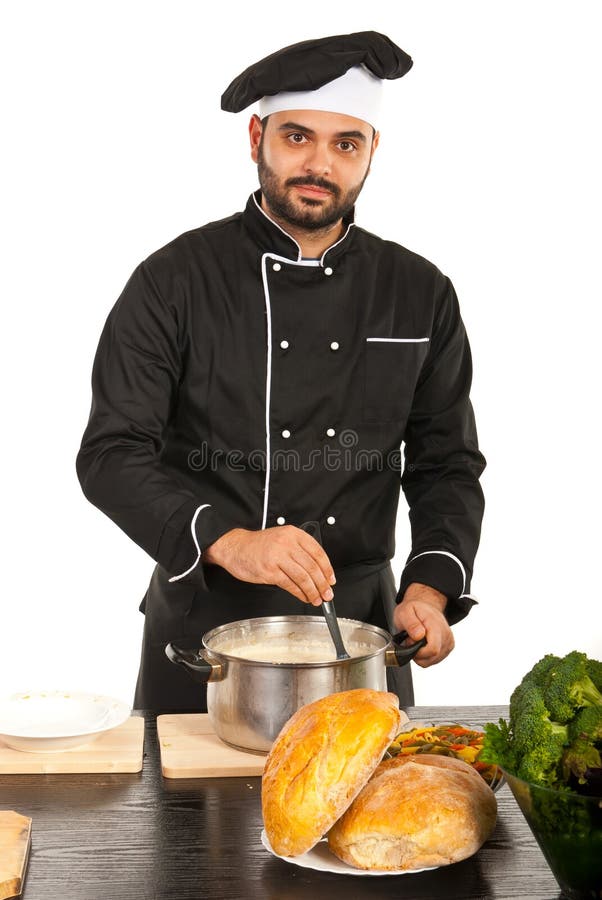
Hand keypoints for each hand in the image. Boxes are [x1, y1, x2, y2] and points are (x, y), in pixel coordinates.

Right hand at [203, 526, 335, 605]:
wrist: (235, 547)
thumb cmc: (259, 545)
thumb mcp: (282, 539)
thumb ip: (299, 550)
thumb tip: (318, 572)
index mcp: (293, 534)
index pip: (318, 552)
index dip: (327, 569)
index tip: (331, 580)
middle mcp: (287, 543)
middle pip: (312, 567)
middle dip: (323, 584)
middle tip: (327, 593)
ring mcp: (278, 557)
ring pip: (303, 577)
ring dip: (313, 591)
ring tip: (317, 599)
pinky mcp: (269, 571)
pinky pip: (290, 585)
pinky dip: (300, 594)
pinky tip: (303, 597)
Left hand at [393, 582, 454, 666]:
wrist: (425, 605)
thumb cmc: (414, 609)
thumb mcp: (405, 612)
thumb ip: (411, 624)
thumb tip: (418, 636)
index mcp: (436, 625)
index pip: (433, 649)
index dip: (418, 652)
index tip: (411, 642)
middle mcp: (446, 635)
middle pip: (433, 657)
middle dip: (418, 653)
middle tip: (412, 639)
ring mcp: (448, 642)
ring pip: (433, 660)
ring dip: (422, 655)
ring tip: (417, 640)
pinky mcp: (448, 648)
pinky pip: (435, 660)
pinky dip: (426, 655)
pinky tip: (423, 644)